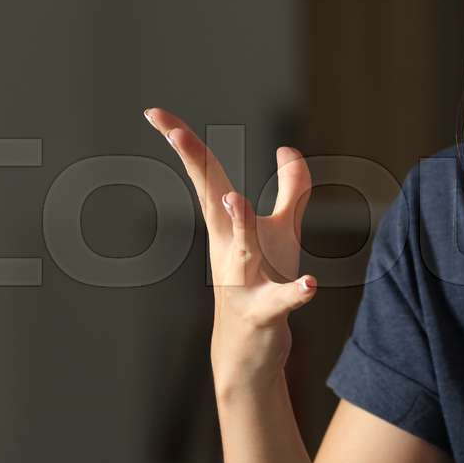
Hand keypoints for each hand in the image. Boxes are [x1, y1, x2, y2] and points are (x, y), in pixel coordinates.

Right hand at [144, 107, 316, 393]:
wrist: (249, 351)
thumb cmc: (263, 282)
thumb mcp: (282, 232)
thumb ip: (292, 188)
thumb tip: (288, 149)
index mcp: (227, 224)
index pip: (206, 174)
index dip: (184, 141)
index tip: (154, 111)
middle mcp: (228, 247)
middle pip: (212, 199)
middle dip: (197, 167)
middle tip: (176, 134)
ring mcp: (243, 280)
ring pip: (241, 249)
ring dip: (239, 224)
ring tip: (235, 198)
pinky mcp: (265, 312)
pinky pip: (280, 301)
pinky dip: (294, 293)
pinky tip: (309, 284)